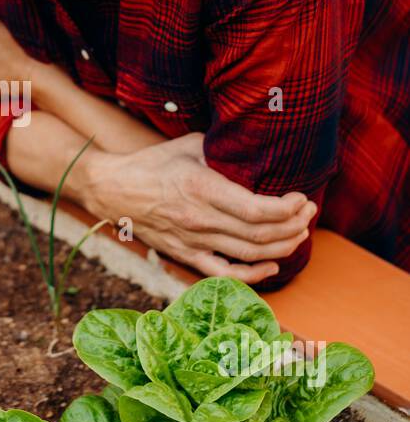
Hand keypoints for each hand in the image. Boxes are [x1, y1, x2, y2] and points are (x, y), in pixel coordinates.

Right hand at [84, 132, 317, 283]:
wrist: (112, 189)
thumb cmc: (154, 163)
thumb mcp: (190, 146)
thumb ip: (224, 150)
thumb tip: (260, 147)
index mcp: (201, 188)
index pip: (256, 210)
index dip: (288, 209)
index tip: (302, 198)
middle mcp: (198, 219)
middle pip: (260, 236)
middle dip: (293, 226)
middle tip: (309, 213)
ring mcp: (192, 242)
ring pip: (249, 256)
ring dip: (282, 247)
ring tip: (299, 233)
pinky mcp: (185, 255)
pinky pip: (225, 274)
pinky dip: (254, 275)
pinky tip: (273, 265)